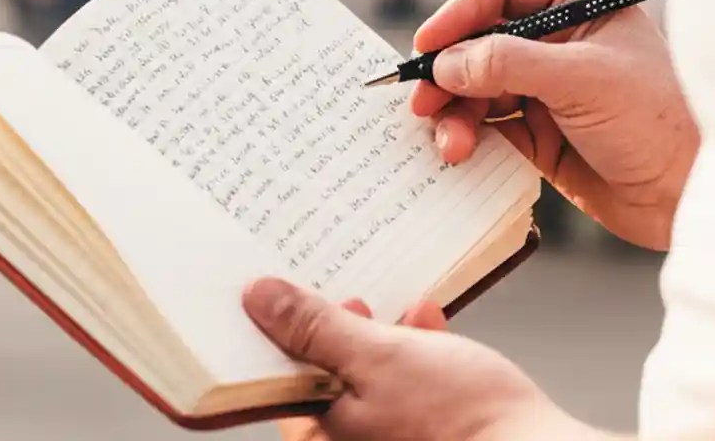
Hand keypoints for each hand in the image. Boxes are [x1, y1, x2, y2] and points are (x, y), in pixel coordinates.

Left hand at [246, 278, 574, 440]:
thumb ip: (314, 328)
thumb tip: (256, 297)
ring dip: (378, 334)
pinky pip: (402, 388)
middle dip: (337, 325)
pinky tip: (428, 322)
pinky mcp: (424, 434)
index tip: (288, 288)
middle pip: (320, 375)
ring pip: (363, 377)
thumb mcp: (376, 357)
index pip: (275, 376)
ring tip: (398, 304)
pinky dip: (410, 353)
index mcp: (319, 438)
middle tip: (347, 289)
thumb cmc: (458, 419)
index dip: (279, 328)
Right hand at [411, 0, 698, 249]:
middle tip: (422, 104)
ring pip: (475, 86)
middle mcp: (560, 40)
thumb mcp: (583, 80)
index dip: (460, 10)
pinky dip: (466, 137)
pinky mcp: (540, 133)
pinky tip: (461, 155)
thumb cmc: (659, 124)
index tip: (429, 46)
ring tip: (450, 146)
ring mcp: (547, 87)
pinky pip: (486, 126)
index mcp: (581, 3)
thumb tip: (445, 63)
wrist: (693, 198)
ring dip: (453, 114)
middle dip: (447, 71)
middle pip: (478, 38)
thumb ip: (508, 63)